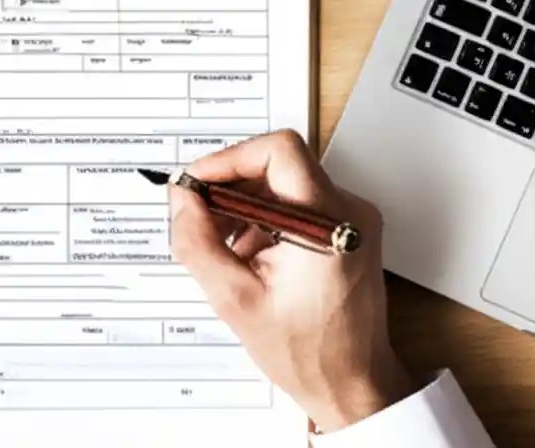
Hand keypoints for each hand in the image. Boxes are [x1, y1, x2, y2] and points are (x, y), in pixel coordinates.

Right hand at [168, 130, 417, 431]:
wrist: (353, 384)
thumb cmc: (306, 352)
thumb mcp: (235, 299)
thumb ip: (198, 242)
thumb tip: (181, 198)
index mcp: (326, 222)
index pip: (277, 151)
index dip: (229, 159)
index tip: (197, 184)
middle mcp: (348, 211)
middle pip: (277, 165)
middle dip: (230, 188)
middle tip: (198, 218)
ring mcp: (352, 220)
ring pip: (284, 184)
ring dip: (245, 207)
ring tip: (225, 250)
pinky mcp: (348, 230)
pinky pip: (297, 205)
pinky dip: (265, 221)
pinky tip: (248, 258)